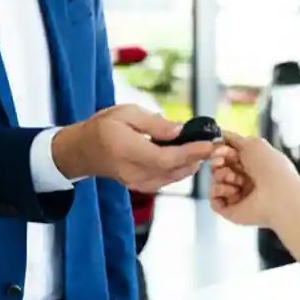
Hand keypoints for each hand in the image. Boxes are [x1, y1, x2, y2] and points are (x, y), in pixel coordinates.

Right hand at [52, 105, 227, 191]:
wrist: (83, 151)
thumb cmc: (103, 127)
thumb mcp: (126, 112)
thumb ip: (153, 123)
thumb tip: (179, 130)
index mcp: (128, 150)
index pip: (166, 157)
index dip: (191, 152)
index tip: (210, 144)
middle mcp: (134, 171)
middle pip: (174, 169)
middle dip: (198, 158)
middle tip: (216, 144)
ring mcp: (137, 183)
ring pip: (173, 177)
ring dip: (192, 164)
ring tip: (205, 149)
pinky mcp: (140, 186)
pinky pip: (166, 180)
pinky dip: (181, 170)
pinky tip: (189, 158)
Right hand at [209, 131, 299, 227]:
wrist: (279, 195)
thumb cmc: (270, 168)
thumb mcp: (252, 143)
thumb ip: (233, 138)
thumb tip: (219, 135)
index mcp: (252, 164)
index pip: (226, 154)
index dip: (221, 150)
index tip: (221, 149)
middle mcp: (245, 179)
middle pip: (218, 167)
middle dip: (218, 162)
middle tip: (222, 162)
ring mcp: (237, 195)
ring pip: (214, 181)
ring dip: (221, 177)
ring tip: (236, 181)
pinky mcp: (231, 210)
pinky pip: (213, 199)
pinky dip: (218, 192)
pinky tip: (232, 191)